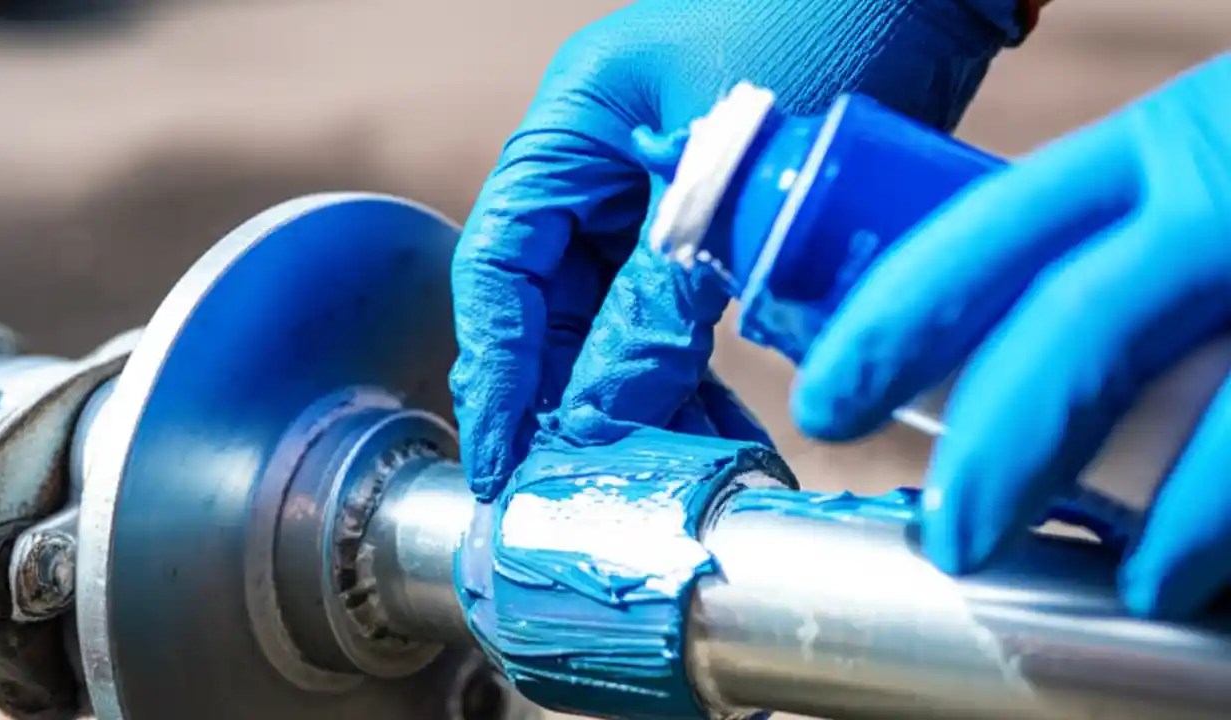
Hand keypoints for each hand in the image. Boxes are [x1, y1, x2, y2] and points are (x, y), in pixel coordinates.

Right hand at [451, 0, 1025, 499]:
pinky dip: (687, 373)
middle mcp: (595, 165)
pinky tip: (715, 431)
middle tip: (580, 486)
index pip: (499, 264)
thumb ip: (661, 300)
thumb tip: (603, 419)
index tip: (503, 458)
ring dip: (633, 397)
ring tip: (657, 474)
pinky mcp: (706, 221)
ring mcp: (650, 193)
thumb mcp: (733, 178)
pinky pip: (673, 312)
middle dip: (565, 399)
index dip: (495, 369)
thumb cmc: (832, 27)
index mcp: (571, 127)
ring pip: (612, 319)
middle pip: (550, 305)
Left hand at [794, 54, 1230, 618]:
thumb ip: (1122, 247)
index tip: (826, 403)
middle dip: (1000, 447)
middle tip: (949, 536)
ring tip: (1138, 583)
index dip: (890, 325)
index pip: (988, 234)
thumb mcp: (1203, 176)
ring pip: (1225, 423)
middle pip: (1079, 330)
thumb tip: (995, 359)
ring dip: (1173, 525)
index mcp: (1162, 146)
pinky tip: (1229, 572)